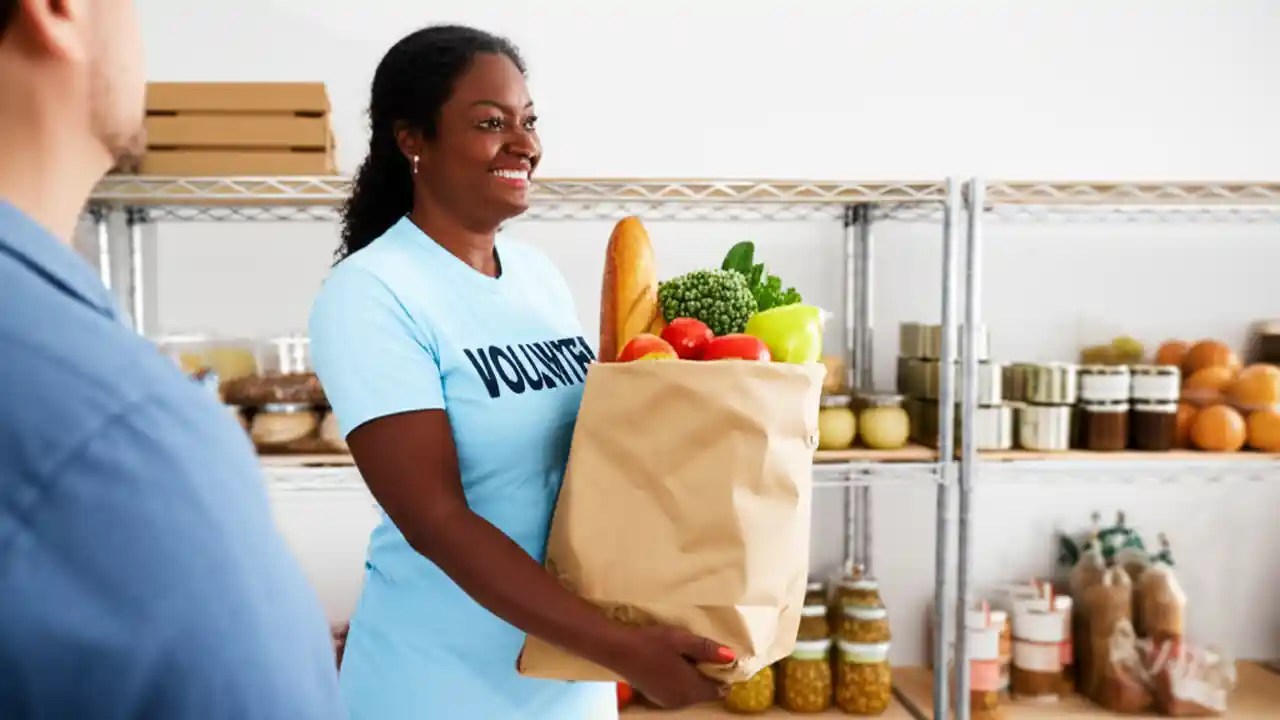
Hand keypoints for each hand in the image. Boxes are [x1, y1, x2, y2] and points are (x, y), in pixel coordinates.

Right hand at [609, 625, 733, 708]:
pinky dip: (683, 682)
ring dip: (696, 680)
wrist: (618, 650)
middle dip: (710, 678)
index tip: (725, 660)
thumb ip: (707, 649)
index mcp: (690, 688)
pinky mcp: (657, 697)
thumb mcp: (682, 640)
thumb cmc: (652, 642)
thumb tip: (732, 657)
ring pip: (692, 693)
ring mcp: (668, 700)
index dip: (724, 676)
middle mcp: (681, 700)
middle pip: (705, 693)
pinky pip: (679, 693)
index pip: (718, 690)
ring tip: (693, 658)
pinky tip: (678, 666)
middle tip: (710, 655)